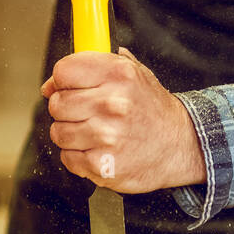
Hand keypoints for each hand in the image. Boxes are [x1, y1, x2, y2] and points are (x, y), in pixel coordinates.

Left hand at [41, 47, 205, 193]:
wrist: (180, 144)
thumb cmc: (152, 109)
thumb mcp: (134, 73)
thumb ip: (95, 67)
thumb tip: (53, 81)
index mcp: (118, 74)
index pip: (63, 71)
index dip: (62, 80)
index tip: (67, 87)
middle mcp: (112, 103)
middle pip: (57, 103)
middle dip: (66, 109)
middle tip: (85, 112)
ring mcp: (106, 136)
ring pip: (58, 132)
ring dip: (71, 134)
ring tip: (94, 132)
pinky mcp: (102, 165)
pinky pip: (68, 158)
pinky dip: (78, 156)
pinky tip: (97, 149)